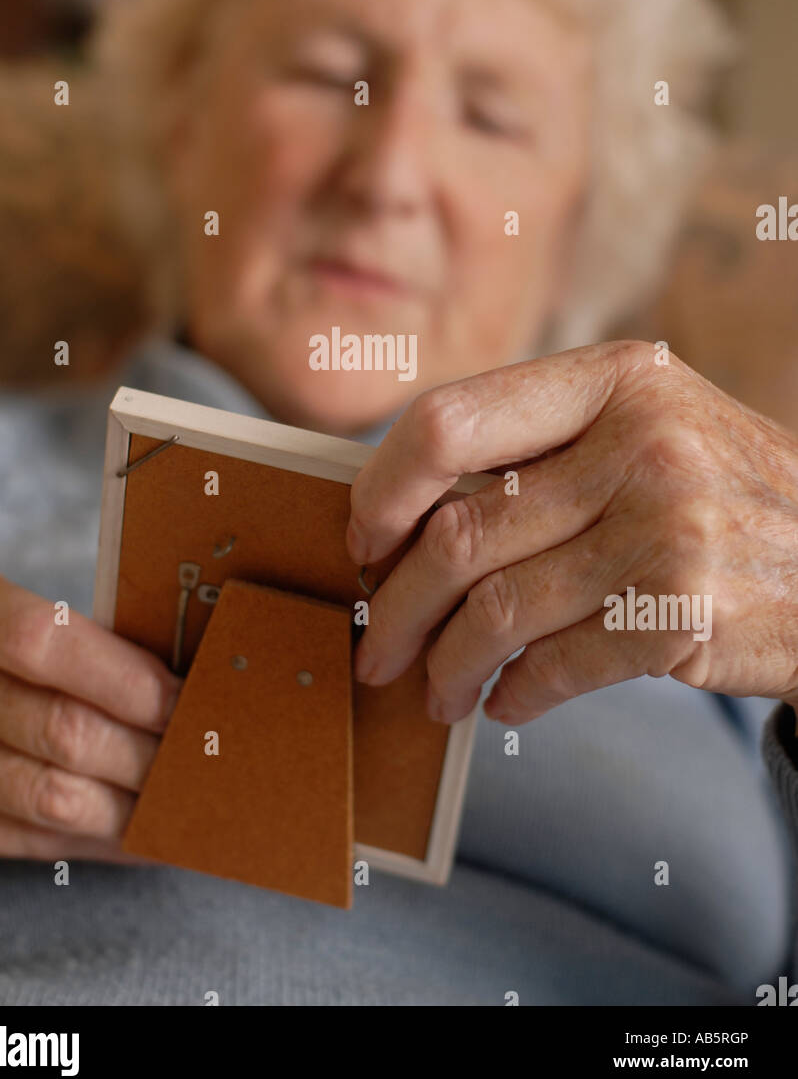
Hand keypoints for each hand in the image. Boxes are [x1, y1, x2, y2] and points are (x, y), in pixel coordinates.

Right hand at [0, 553, 180, 865]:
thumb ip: (60, 637)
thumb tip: (172, 678)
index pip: (43, 641)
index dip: (124, 676)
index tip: (183, 698)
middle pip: (59, 727)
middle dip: (148, 751)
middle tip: (204, 758)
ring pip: (51, 795)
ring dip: (133, 806)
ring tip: (188, 798)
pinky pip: (28, 841)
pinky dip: (97, 841)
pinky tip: (142, 834)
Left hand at [346, 341, 797, 725]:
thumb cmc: (714, 491)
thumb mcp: (643, 424)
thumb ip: (537, 445)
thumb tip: (395, 516)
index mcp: (614, 377)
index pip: (450, 421)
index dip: (383, 487)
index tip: (363, 538)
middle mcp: (642, 445)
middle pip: (461, 532)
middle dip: (398, 604)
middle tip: (378, 643)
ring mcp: (669, 530)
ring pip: (497, 611)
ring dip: (447, 665)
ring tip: (438, 690)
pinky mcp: (683, 615)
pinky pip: (555, 666)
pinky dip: (515, 693)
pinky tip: (506, 700)